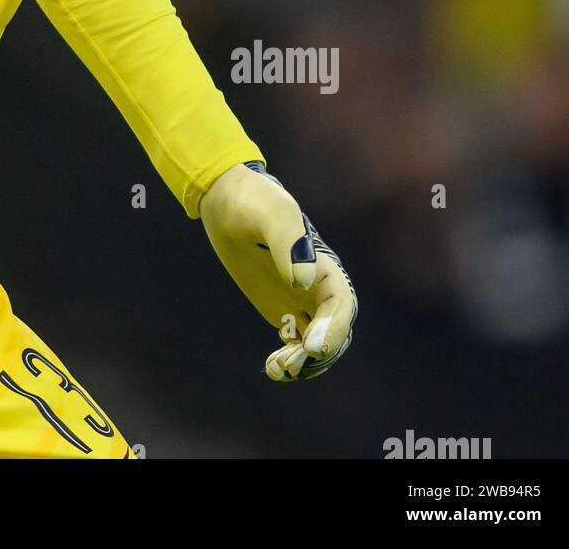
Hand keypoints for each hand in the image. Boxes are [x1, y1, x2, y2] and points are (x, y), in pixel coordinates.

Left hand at [199, 162, 356, 381]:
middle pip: (333, 332)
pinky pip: (296, 343)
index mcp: (325, 265)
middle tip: (289, 364)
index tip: (310, 346)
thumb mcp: (270, 213)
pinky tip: (272, 366)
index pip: (341, 305)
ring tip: (277, 368)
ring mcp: (302, 300)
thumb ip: (289, 242)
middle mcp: (318, 287)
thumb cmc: (253, 201)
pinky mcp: (283, 309)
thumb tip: (304, 282)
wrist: (227, 202)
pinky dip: (290, 359)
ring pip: (317, 344)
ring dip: (304, 363)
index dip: (332, 329)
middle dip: (317, 354)